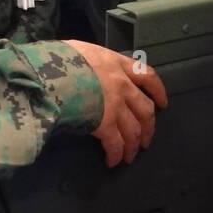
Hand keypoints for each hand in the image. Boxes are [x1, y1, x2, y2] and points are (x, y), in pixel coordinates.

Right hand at [63, 40, 167, 166]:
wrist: (50, 74)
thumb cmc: (57, 58)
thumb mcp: (79, 51)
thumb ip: (90, 62)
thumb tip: (86, 71)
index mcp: (115, 63)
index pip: (147, 76)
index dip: (157, 91)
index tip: (162, 103)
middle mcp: (121, 84)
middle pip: (145, 109)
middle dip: (148, 127)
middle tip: (146, 139)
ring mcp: (116, 105)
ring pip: (135, 130)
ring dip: (134, 146)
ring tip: (130, 157)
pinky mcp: (105, 124)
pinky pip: (116, 144)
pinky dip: (116, 155)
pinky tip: (112, 162)